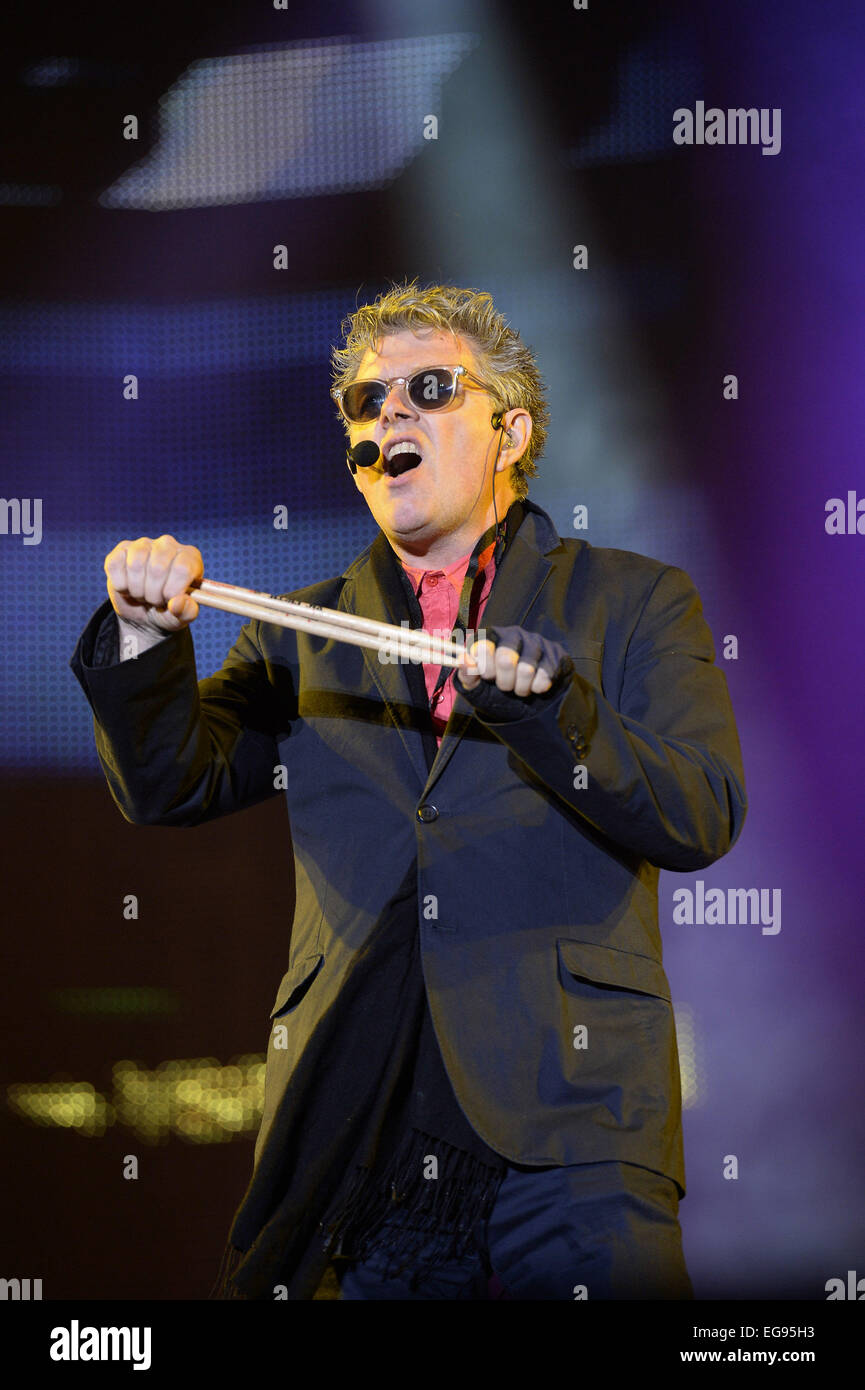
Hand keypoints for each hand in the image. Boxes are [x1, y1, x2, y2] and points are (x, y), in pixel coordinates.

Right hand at [104, 534, 203, 631]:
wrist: (144, 614)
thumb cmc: (168, 611)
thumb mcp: (181, 617)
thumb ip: (186, 612)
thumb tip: (177, 603)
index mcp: (190, 557)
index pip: (182, 569)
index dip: (172, 590)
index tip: (169, 600)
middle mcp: (168, 544)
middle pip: (157, 568)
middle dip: (153, 594)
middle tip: (155, 601)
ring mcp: (144, 544)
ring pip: (135, 565)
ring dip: (137, 590)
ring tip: (143, 595)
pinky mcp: (122, 549)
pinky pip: (115, 565)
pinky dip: (120, 585)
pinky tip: (129, 587)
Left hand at [454, 625, 574, 718]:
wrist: (529, 701)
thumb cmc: (497, 689)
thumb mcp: (477, 686)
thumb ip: (467, 674)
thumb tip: (463, 659)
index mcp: (491, 636)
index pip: (483, 647)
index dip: (485, 668)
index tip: (489, 678)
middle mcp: (514, 634)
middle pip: (505, 659)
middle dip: (504, 682)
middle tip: (505, 687)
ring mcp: (536, 642)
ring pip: (526, 670)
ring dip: (521, 688)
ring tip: (520, 689)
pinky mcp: (555, 654)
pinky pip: (545, 676)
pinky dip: (537, 689)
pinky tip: (535, 686)